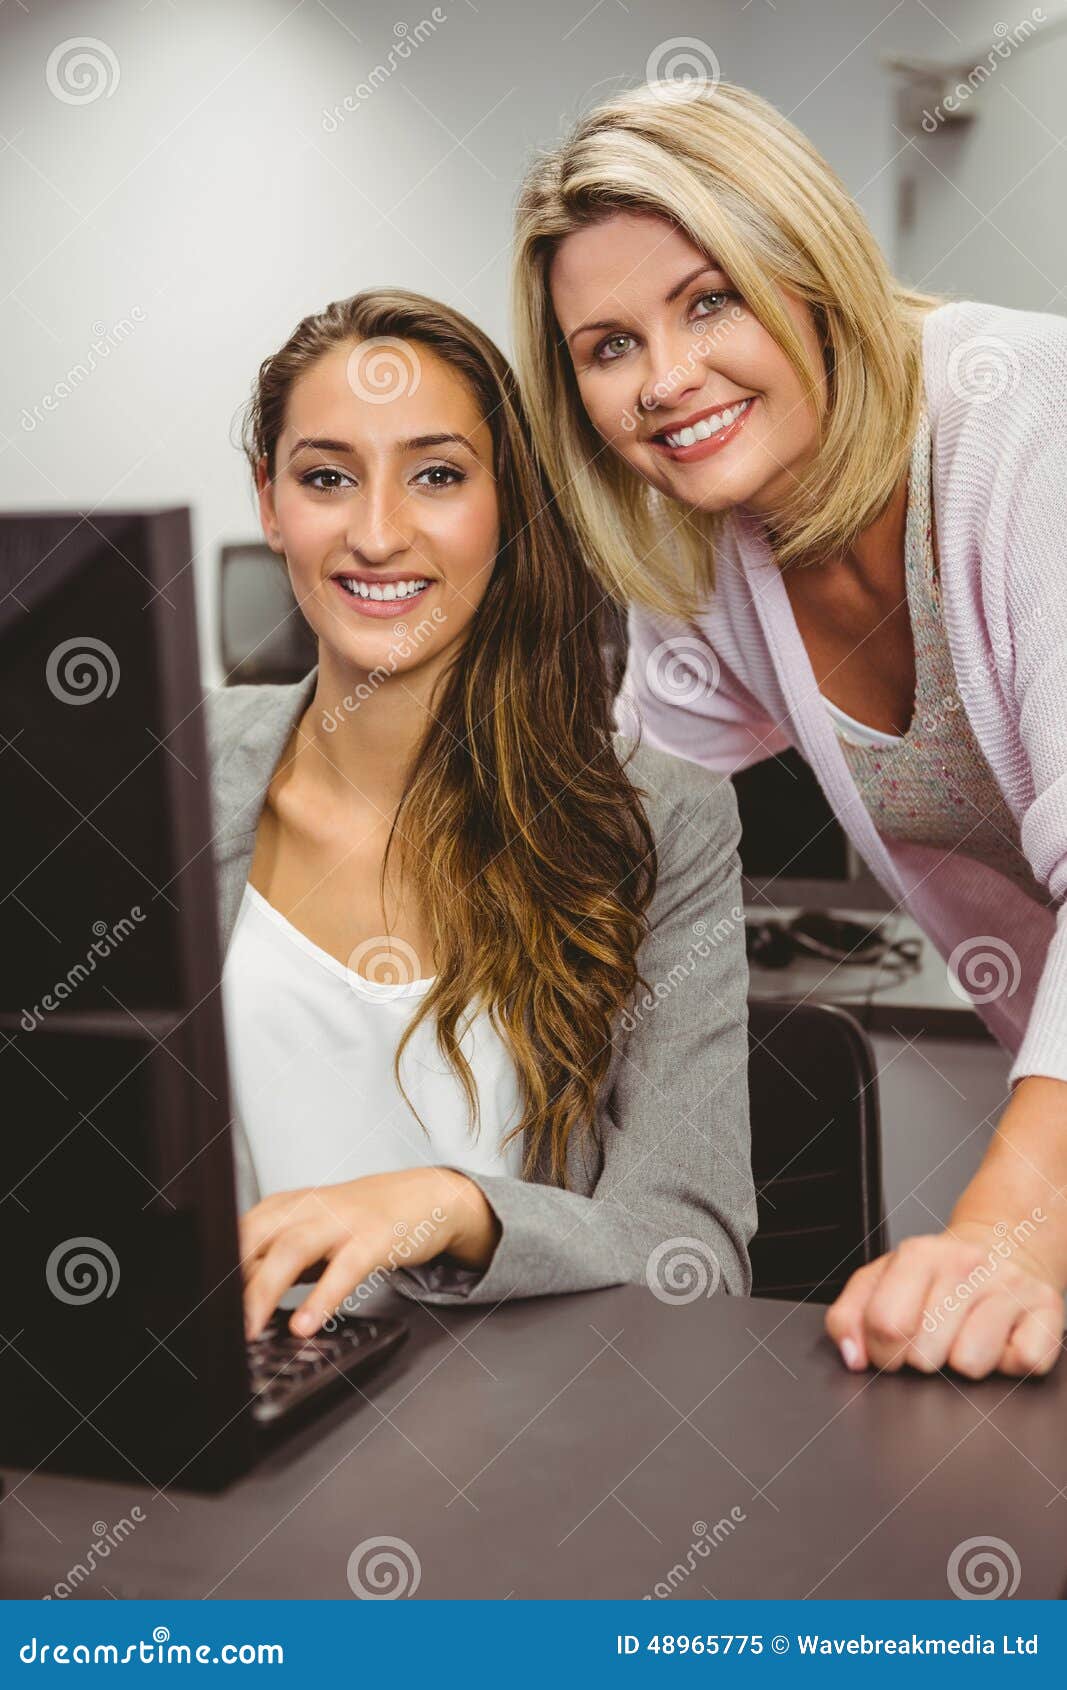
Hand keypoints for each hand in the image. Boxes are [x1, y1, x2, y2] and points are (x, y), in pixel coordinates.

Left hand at [239, 1165, 501, 1339]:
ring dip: (265, 1291)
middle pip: (255, 1239)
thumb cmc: (359, 1220)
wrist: (423, 1197)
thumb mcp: (310, 1235)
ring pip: (291, 1250)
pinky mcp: (374, 1239)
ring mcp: (342, 1221)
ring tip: (249, 1329)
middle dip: (230, 1282)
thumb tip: (236, 1304)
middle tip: (214, 1322)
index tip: (200, 1307)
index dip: (216, 1271)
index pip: (236, 1236)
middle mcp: (308, 1208)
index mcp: (285, 1207)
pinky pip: (344, 1269)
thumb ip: (275, 1262)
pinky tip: (305, 1325)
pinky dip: (322, 1298)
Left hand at [825, 1225, 1064, 1378]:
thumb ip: (849, 1316)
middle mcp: (965, 1263)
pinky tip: (1002, 1337)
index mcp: (918, 1254)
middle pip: (924, 1355)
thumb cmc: (938, 1276)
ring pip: (969, 1364)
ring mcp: (1009, 1284)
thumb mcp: (882, 1282)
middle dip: (924, 1358)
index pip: (885, 1324)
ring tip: (968, 1334)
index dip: (882, 1353)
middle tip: (936, 1335)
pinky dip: (1009, 1362)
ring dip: (966, 1361)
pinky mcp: (1048, 1310)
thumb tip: (852, 1356)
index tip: (891, 1349)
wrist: (1005, 1243)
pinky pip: (1022, 1363)